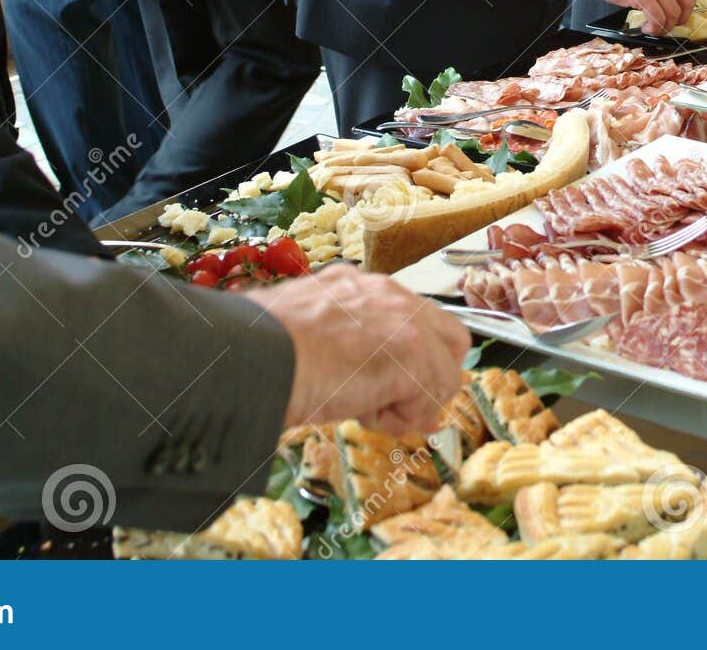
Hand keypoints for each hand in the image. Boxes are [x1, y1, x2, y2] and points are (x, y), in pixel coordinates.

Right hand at [249, 266, 470, 433]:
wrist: (255, 356)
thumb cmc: (265, 350)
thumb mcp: (313, 335)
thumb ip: (353, 350)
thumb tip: (377, 388)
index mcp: (363, 287)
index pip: (416, 320)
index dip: (418, 362)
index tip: (398, 390)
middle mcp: (391, 295)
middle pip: (452, 340)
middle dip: (434, 379)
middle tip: (400, 407)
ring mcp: (406, 321)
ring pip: (446, 375)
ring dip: (411, 405)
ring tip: (366, 411)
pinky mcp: (412, 353)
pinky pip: (428, 400)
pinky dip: (400, 419)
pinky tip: (363, 413)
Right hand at [586, 0, 696, 34]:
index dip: (686, 4)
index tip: (681, 12)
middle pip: (686, 1)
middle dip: (681, 17)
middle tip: (672, 24)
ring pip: (672, 13)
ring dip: (665, 26)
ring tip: (654, 28)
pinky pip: (657, 18)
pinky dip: (654, 28)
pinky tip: (647, 28)